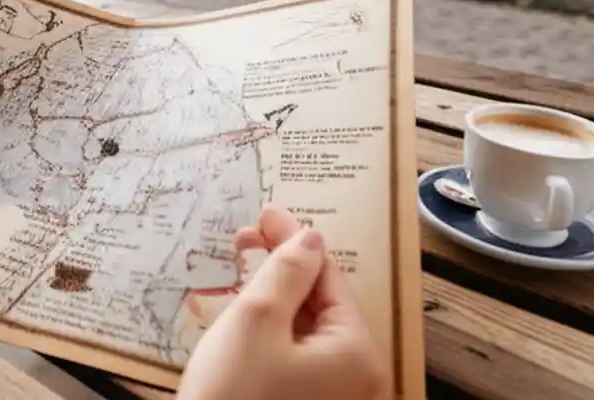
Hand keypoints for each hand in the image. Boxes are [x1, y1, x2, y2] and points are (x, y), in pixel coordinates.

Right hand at [178, 206, 390, 399]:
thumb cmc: (233, 394)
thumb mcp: (256, 321)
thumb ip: (286, 270)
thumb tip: (310, 236)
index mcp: (360, 354)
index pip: (329, 278)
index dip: (295, 240)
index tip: (265, 212)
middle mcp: (360, 379)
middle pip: (321, 304)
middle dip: (282, 266)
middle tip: (245, 236)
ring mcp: (335, 398)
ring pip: (307, 330)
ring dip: (274, 295)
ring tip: (241, 266)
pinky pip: (298, 358)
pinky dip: (273, 330)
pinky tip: (246, 311)